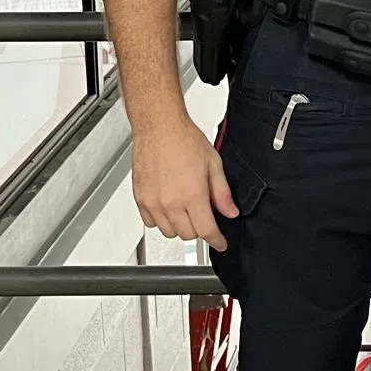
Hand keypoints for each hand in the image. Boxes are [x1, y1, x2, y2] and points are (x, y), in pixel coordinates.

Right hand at [131, 113, 239, 248]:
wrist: (159, 126)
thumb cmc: (184, 139)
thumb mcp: (213, 164)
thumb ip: (222, 193)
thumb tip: (230, 211)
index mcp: (192, 195)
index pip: (206, 231)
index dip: (216, 240)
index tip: (220, 243)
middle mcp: (170, 202)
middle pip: (188, 235)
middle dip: (200, 230)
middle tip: (204, 215)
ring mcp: (153, 202)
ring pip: (168, 233)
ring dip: (180, 227)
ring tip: (185, 209)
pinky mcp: (140, 198)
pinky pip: (150, 223)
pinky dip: (161, 221)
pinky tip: (168, 207)